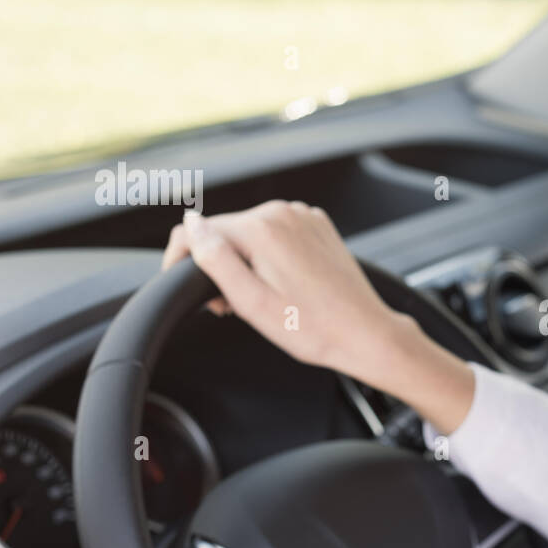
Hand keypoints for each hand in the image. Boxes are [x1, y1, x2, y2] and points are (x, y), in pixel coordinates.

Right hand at [162, 200, 414, 377]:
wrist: (364, 334)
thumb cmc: (313, 328)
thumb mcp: (251, 301)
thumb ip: (214, 259)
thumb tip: (191, 225)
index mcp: (264, 228)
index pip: (198, 230)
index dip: (182, 260)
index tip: (188, 289)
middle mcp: (284, 213)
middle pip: (226, 233)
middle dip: (218, 265)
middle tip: (229, 307)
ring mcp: (305, 218)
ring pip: (251, 235)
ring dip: (244, 262)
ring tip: (259, 300)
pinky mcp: (318, 229)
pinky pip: (278, 236)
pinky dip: (269, 257)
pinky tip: (281, 286)